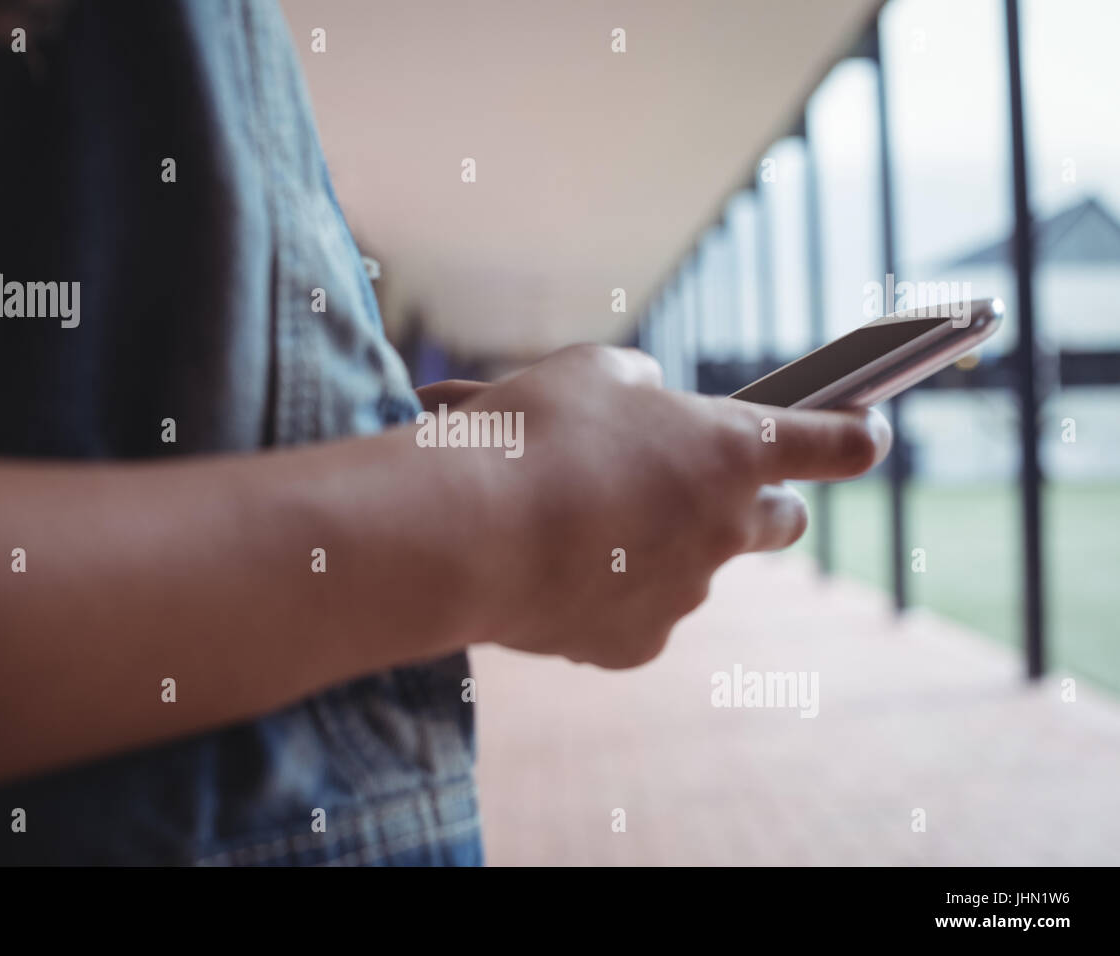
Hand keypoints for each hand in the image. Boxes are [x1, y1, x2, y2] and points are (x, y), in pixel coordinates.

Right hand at [418, 345, 890, 668]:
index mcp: (730, 448)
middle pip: (781, 522)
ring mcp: (683, 595)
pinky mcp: (633, 644)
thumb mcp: (595, 373)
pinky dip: (607, 592)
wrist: (463, 530)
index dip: (853, 435)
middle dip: (758, 504)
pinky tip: (556, 569)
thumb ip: (645, 392)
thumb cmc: (530, 432)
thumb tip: (651, 412)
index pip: (833, 443)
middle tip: (708, 489)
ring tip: (578, 521)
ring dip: (656, 543)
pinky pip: (634, 613)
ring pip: (691, 568)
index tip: (867, 434)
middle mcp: (725, 528)